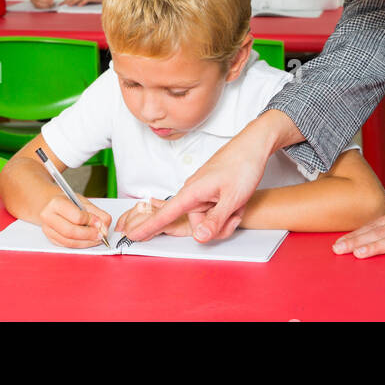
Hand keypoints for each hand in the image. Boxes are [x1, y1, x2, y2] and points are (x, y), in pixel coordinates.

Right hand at [39, 194, 111, 248]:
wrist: (50, 204)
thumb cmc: (67, 201)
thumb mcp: (82, 200)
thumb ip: (96, 212)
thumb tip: (105, 225)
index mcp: (56, 203)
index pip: (77, 216)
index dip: (91, 221)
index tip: (100, 223)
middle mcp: (48, 216)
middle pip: (71, 231)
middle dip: (89, 235)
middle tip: (101, 235)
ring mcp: (48, 229)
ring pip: (69, 241)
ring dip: (86, 242)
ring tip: (96, 238)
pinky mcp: (51, 238)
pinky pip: (67, 245)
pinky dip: (80, 245)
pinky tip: (88, 241)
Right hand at [125, 109, 301, 242]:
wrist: (252, 146)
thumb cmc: (242, 166)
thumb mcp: (232, 198)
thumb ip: (215, 221)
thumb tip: (198, 237)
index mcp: (191, 192)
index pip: (165, 214)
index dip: (148, 226)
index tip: (132, 235)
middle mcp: (192, 193)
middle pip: (198, 226)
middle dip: (219, 225)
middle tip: (235, 212)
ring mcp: (201, 194)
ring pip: (209, 221)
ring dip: (227, 218)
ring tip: (238, 203)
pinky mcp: (209, 194)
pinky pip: (215, 212)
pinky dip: (228, 211)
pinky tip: (237, 201)